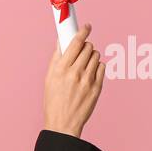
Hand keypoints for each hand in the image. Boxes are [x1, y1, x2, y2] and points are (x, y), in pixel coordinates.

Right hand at [43, 24, 104, 138]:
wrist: (63, 124)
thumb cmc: (54, 101)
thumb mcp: (49, 78)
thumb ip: (57, 58)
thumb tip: (61, 40)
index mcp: (61, 69)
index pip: (75, 43)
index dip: (82, 31)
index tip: (87, 26)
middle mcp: (75, 73)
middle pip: (88, 47)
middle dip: (85, 46)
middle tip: (82, 51)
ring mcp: (87, 81)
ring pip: (96, 56)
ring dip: (91, 56)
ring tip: (85, 65)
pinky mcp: (97, 88)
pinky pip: (102, 67)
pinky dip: (97, 67)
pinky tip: (90, 73)